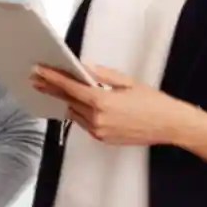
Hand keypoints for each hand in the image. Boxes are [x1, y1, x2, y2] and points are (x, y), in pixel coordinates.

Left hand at [32, 64, 195, 145]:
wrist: (171, 125)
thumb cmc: (152, 102)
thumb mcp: (127, 82)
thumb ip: (101, 74)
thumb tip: (83, 67)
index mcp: (102, 102)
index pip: (69, 87)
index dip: (52, 78)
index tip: (38, 71)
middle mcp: (97, 118)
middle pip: (68, 100)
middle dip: (51, 88)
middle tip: (35, 79)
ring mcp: (99, 131)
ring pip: (74, 112)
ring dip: (64, 100)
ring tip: (50, 89)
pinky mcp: (102, 139)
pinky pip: (83, 123)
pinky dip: (77, 112)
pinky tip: (71, 103)